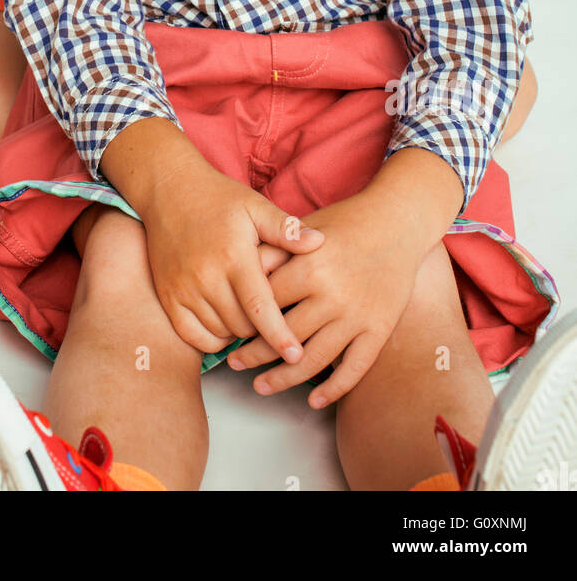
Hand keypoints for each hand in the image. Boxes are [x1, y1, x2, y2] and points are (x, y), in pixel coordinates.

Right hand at [139, 157, 324, 358]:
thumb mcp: (255, 206)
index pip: (259, 308)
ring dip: (238, 331)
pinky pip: (192, 335)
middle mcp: (206, 277)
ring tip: (249, 313)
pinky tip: (224, 323)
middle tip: (272, 314)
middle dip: (262, 328)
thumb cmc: (218, 199)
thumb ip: (286, 229)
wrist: (169, 191)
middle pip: (242, 326)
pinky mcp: (168, 296)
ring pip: (220, 333)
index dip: (279, 336)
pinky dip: (211, 337)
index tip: (296, 356)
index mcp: (234, 257)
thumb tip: (319, 243)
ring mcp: (184, 289)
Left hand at [226, 192, 420, 406]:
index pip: (265, 304)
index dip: (242, 320)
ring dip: (284, 379)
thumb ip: (273, 251)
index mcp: (309, 266)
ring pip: (314, 359)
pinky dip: (333, 389)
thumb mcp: (304, 230)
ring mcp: (357, 315)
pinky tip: (314, 400)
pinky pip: (354, 368)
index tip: (226, 331)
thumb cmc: (344, 222)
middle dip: (254, 355)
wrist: (396, 222)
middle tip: (234, 364)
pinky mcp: (379, 329)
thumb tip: (238, 273)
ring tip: (261, 386)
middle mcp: (332, 294)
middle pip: (284, 336)